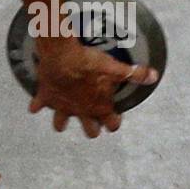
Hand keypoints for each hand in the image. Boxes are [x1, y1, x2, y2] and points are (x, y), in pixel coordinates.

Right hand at [28, 39, 158, 137]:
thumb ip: (134, 73)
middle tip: (91, 120)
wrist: (61, 56)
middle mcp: (81, 112)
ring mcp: (62, 107)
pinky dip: (36, 106)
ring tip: (63, 118)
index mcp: (99, 107)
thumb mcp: (114, 67)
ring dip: (62, 122)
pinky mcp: (46, 98)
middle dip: (91, 128)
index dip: (114, 122)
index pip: (111, 125)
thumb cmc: (89, 62)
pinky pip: (38, 106)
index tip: (114, 116)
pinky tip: (35, 106)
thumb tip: (154, 76)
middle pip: (89, 131)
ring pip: (60, 124)